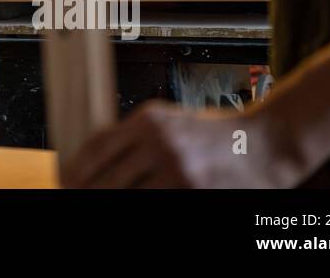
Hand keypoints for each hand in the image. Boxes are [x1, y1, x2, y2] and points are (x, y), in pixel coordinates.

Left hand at [60, 101, 303, 187]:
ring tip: (99, 206)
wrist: (266, 143)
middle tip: (74, 198)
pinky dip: (141, 209)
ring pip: (127, 197)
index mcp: (148, 121)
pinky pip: (155, 207)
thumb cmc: (211, 134)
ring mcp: (178, 171)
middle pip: (106, 180)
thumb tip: (86, 161)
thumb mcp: (166, 122)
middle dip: (87, 193)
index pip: (96, 149)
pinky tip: (134, 206)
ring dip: (110, 204)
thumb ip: (129, 137)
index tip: (63, 183)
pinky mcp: (194, 192)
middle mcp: (160, 143)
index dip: (74, 171)